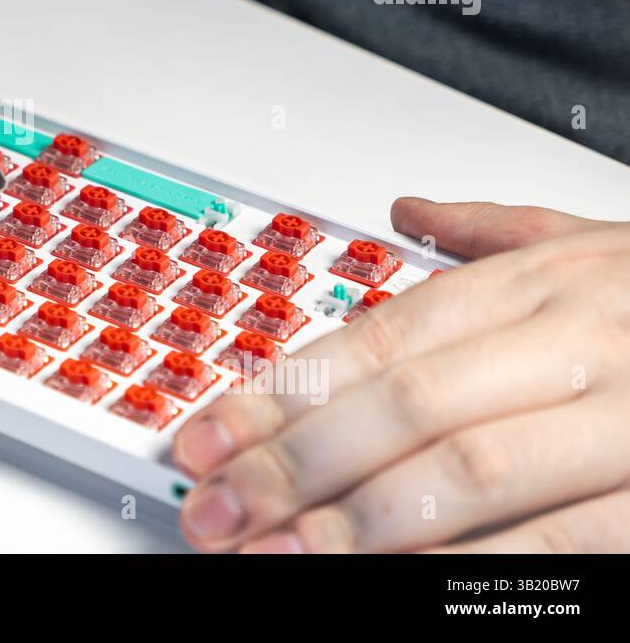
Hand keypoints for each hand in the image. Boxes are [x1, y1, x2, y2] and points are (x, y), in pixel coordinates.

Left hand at [173, 197, 629, 552]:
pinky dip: (473, 572)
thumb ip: (495, 230)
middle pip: (404, 409)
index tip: (205, 438)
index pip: (377, 338)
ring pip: (471, 478)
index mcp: (546, 281)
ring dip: (359, 527)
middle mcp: (581, 343)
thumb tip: (405, 209)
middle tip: (212, 509)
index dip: (279, 393)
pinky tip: (395, 585)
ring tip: (274, 557)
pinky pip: (562, 547)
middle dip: (293, 467)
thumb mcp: (602, 242)